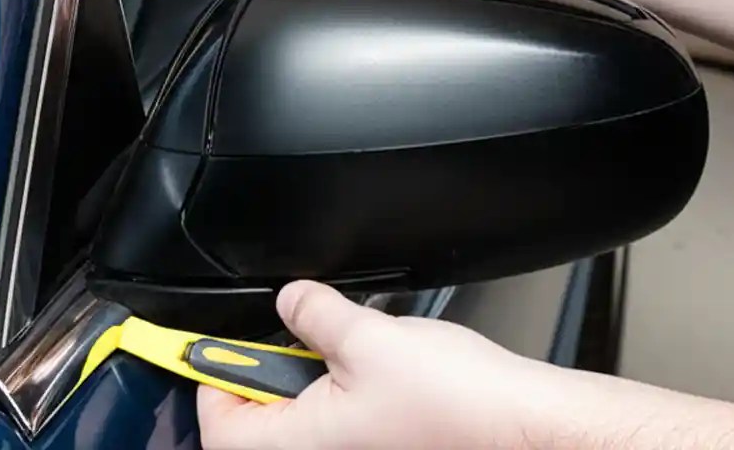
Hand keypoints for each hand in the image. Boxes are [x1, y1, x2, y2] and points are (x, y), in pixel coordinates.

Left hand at [196, 281, 605, 449]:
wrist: (523, 426)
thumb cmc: (457, 404)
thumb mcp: (367, 338)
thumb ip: (314, 314)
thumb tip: (290, 298)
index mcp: (300, 445)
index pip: (218, 423)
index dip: (210, 376)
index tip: (210, 344)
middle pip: (256, 424)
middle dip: (265, 373)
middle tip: (285, 334)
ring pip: (300, 421)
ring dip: (306, 380)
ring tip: (337, 345)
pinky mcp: (380, 446)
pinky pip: (335, 424)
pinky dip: (338, 393)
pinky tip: (370, 365)